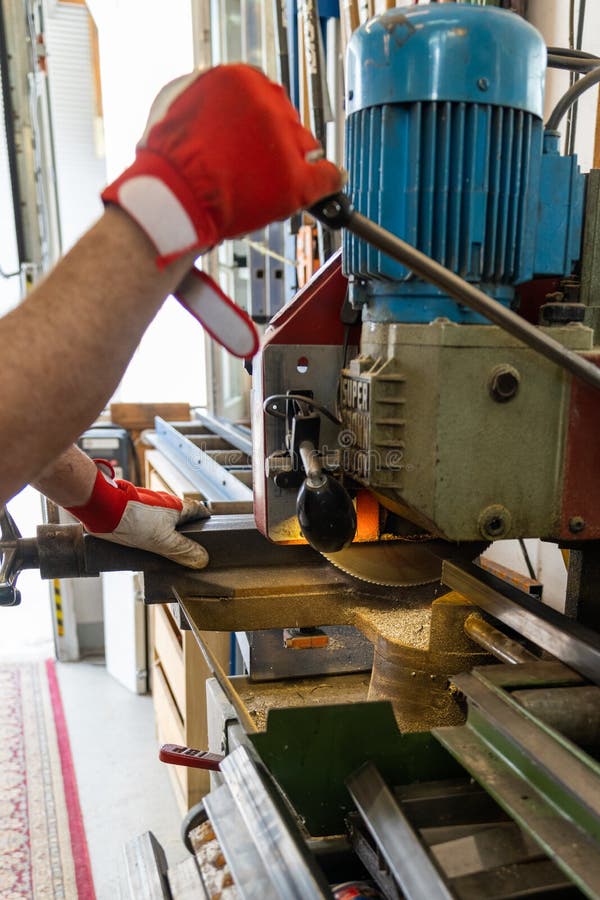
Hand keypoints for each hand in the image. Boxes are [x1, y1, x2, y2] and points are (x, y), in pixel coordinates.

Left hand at [65, 461, 209, 568]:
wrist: (102, 509)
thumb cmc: (133, 520)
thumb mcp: (163, 540)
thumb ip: (183, 550)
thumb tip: (203, 559)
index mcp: (177, 507)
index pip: (199, 512)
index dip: (206, 522)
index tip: (211, 535)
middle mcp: (165, 505)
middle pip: (181, 520)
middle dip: (186, 535)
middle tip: (190, 553)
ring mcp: (148, 509)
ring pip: (164, 524)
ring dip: (167, 537)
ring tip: (168, 557)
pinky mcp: (133, 515)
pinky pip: (148, 528)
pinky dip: (151, 538)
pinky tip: (147, 551)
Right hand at [101, 64, 341, 266]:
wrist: (171, 195)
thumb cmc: (169, 157)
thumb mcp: (182, 104)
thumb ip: (212, 100)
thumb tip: (224, 109)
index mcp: (242, 80)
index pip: (266, 99)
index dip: (260, 124)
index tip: (256, 137)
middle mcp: (269, 103)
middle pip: (286, 123)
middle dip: (274, 144)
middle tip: (256, 166)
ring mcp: (286, 142)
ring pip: (304, 149)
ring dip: (291, 164)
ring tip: (268, 184)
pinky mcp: (296, 181)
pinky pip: (326, 177)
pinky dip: (329, 180)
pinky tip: (330, 185)